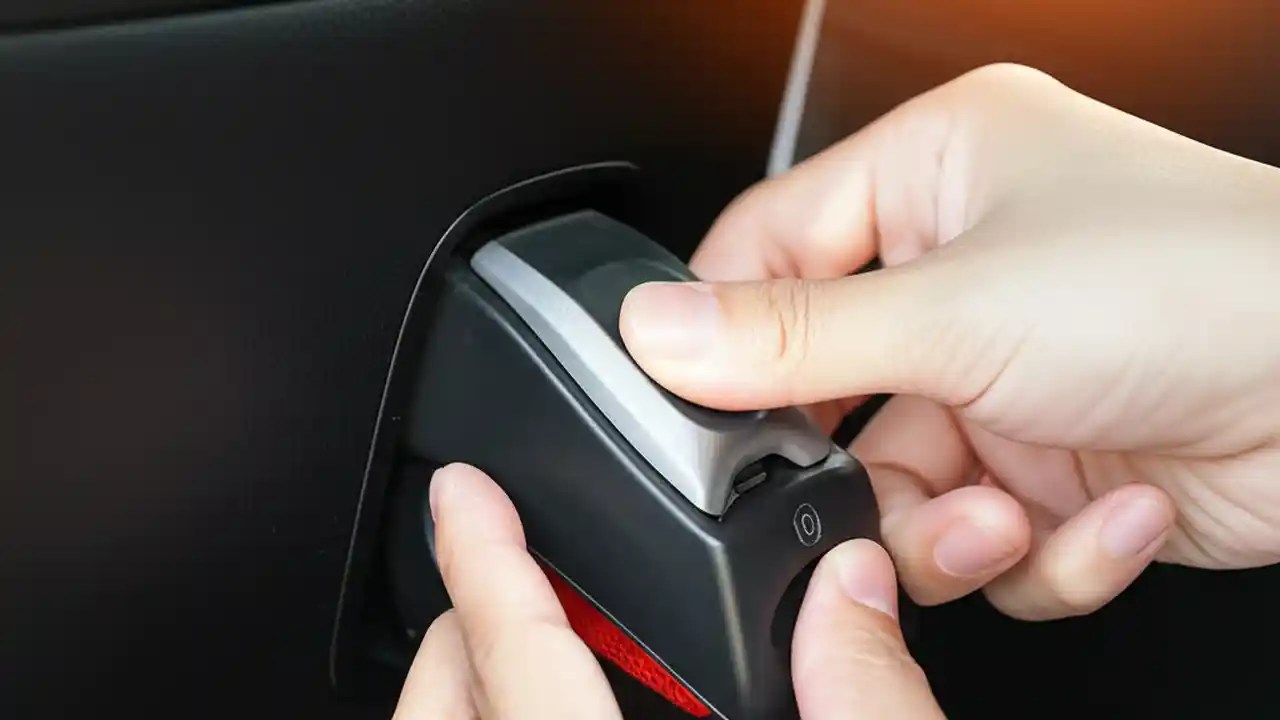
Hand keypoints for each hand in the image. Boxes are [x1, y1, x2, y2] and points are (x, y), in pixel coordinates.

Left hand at [392, 463, 945, 718]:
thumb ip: (869, 697)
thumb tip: (851, 587)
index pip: (517, 666)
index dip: (484, 565)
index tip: (466, 497)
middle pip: (452, 704)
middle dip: (470, 624)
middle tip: (506, 564)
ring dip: (478, 684)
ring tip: (532, 643)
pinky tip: (570, 708)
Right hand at [619, 63, 1279, 620]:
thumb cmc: (1208, 284)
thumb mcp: (960, 311)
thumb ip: (789, 337)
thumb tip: (657, 333)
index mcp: (934, 176)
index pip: (767, 249)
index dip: (724, 334)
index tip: (698, 405)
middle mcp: (967, 270)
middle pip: (826, 388)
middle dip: (851, 460)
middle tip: (850, 485)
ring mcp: (1010, 373)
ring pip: (900, 485)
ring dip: (948, 525)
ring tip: (1002, 512)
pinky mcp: (1055, 460)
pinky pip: (983, 532)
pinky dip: (1036, 548)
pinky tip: (1106, 508)